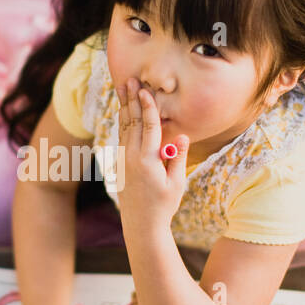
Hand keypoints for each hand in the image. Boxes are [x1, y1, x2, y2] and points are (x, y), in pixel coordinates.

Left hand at [114, 76, 189, 234]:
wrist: (141, 225)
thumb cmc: (163, 205)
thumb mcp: (176, 183)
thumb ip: (178, 158)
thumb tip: (183, 136)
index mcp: (147, 160)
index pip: (148, 127)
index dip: (148, 107)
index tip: (146, 90)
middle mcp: (132, 157)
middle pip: (132, 122)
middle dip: (132, 100)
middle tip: (131, 80)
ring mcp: (124, 160)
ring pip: (124, 127)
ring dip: (125, 106)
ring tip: (123, 88)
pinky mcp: (121, 163)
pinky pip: (122, 136)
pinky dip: (123, 121)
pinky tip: (124, 110)